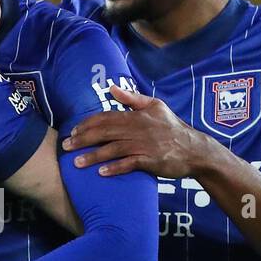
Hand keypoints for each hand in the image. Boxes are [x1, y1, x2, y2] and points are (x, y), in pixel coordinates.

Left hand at [62, 84, 213, 178]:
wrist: (194, 150)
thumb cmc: (172, 127)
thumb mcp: (155, 106)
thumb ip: (132, 98)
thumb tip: (112, 88)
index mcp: (137, 115)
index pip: (107, 117)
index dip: (88, 124)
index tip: (73, 131)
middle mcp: (138, 129)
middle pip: (106, 132)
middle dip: (84, 139)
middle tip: (66, 146)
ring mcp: (144, 145)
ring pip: (114, 149)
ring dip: (94, 156)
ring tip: (77, 162)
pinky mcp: (151, 161)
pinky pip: (130, 164)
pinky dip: (115, 168)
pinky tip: (101, 173)